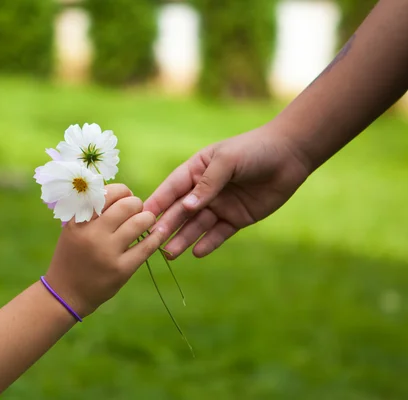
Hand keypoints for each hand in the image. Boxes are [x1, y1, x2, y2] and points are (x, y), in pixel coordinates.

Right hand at [45, 184, 164, 317]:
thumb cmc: (72, 256)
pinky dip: (156, 237)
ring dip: (148, 218)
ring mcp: (107, 252)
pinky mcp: (121, 270)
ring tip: (147, 220)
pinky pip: (147, 247)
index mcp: (78, 220)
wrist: (65, 293)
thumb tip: (125, 195)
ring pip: (139, 222)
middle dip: (137, 204)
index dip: (123, 192)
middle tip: (137, 210)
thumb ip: (92, 212)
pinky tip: (158, 233)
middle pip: (127, 205)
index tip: (126, 198)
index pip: (108, 193)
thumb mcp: (73, 230)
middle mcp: (92, 234)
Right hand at [144, 124, 311, 258]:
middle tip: (153, 242)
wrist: (290, 155)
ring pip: (196, 226)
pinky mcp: (236, 219)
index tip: (140, 217)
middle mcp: (203, 190)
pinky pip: (218, 234)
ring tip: (170, 253)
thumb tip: (188, 206)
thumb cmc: (254, 150)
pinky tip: (197, 252)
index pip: (171, 189)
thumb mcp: (227, 160)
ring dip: (183, 239)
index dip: (156, 203)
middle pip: (180, 211)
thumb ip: (208, 183)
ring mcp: (219, 206)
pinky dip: (208, 243)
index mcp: (195, 170)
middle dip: (167, 226)